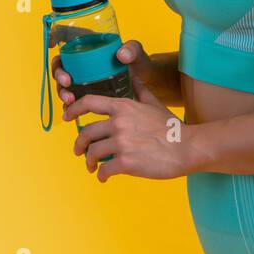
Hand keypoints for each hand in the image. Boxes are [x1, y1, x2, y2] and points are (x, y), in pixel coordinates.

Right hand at [50, 38, 159, 110]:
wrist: (146, 85)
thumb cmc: (140, 65)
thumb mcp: (137, 54)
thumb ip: (133, 50)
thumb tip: (122, 55)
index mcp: (91, 45)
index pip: (68, 37)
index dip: (56, 36)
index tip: (52, 43)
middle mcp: (83, 61)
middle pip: (61, 64)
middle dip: (58, 73)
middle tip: (67, 82)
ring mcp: (82, 78)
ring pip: (63, 83)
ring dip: (62, 91)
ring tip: (70, 99)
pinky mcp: (85, 93)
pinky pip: (71, 98)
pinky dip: (68, 104)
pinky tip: (72, 110)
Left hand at [54, 41, 191, 181]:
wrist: (187, 147)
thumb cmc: (172, 127)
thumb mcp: (154, 103)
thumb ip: (140, 90)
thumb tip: (135, 77)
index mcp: (123, 107)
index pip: (89, 102)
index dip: (73, 109)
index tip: (67, 117)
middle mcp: (119, 123)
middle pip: (86, 132)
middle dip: (79, 144)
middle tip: (79, 151)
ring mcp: (121, 143)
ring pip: (93, 153)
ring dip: (89, 161)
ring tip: (92, 167)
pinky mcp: (126, 162)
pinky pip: (105, 169)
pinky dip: (102, 175)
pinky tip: (104, 177)